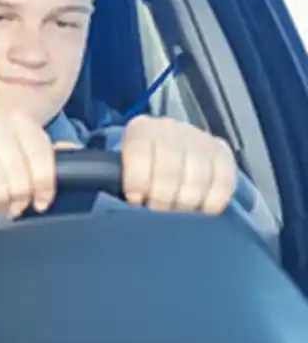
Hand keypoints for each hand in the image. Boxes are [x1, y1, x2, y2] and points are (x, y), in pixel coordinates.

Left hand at [120, 115, 235, 213]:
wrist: (170, 150)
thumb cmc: (142, 167)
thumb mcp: (124, 165)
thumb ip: (120, 177)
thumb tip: (133, 200)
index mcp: (142, 129)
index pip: (140, 153)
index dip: (137, 181)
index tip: (135, 200)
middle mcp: (172, 129)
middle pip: (170, 170)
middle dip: (162, 199)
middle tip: (157, 212)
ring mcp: (200, 139)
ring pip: (197, 180)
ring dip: (185, 204)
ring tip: (176, 213)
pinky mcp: (223, 153)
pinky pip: (223, 183)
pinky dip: (211, 203)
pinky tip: (200, 210)